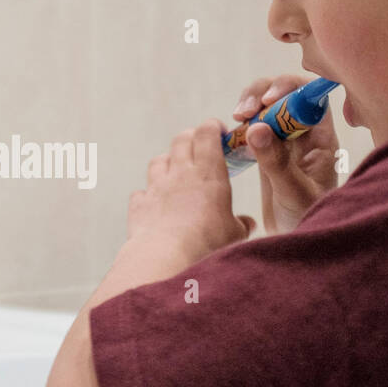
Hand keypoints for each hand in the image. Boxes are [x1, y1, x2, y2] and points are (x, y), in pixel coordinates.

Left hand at [125, 120, 257, 269]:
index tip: (220, 133)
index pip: (207, 133)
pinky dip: (148, 195)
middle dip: (191, 138)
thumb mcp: (234, 234)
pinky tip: (155, 204)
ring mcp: (156, 188)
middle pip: (181, 139)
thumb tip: (248, 223)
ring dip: (168, 162)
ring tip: (176, 173)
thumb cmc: (207, 244)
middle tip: (200, 148)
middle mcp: (180, 173)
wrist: (166, 258)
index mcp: (208, 173)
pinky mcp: (140, 205)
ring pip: (158, 161)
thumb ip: (241, 224)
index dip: (213, 128)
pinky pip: (141, 192)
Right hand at [231, 75, 341, 235]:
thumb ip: (277, 162)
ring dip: (248, 106)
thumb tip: (257, 127)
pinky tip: (230, 137)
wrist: (296, 247)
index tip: (267, 102)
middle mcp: (303, 135)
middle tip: (243, 112)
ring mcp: (283, 143)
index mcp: (321, 139)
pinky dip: (238, 127)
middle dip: (262, 95)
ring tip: (235, 120)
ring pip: (265, 109)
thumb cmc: (307, 221)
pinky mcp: (265, 153)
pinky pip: (251, 129)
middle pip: (284, 95)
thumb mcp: (294, 193)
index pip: (310, 97)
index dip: (289, 89)